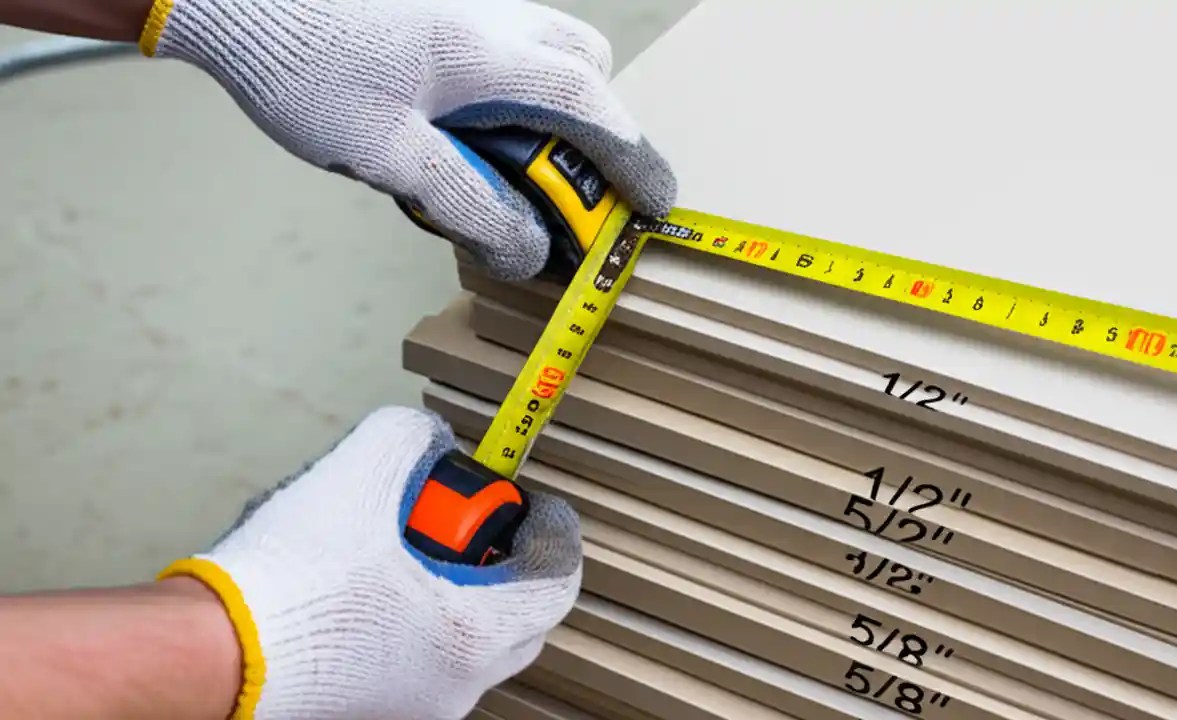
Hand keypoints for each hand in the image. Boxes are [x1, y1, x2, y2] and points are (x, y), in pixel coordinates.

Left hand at [138, 0, 677, 279]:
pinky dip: (513, 99)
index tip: (658, 204)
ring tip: (509, 168)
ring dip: (552, 114)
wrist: (241, 2)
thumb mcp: (387, 156)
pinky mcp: (442, 19)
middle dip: (596, 131)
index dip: (635, 159)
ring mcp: (469, 12)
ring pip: (549, 57)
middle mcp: (493, 22)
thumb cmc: (304, 69)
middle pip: (584, 70)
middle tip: (572, 190)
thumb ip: (468, 206)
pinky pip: (507, 57)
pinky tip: (465, 133)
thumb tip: (528, 252)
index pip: (592, 107)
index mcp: (488, 53)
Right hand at [159, 405, 581, 719]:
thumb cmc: (289, 581)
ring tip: (419, 547)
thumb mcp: (359, 472)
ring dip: (465, 591)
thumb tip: (431, 440)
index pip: (557, 580)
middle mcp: (458, 682)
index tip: (532, 500)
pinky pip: (430, 660)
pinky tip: (380, 586)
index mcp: (473, 633)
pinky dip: (426, 620)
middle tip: (475, 520)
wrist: (212, 654)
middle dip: (509, 560)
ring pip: (474, 641)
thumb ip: (411, 438)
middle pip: (521, 616)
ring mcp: (420, 705)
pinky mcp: (381, 711)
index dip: (553, 529)